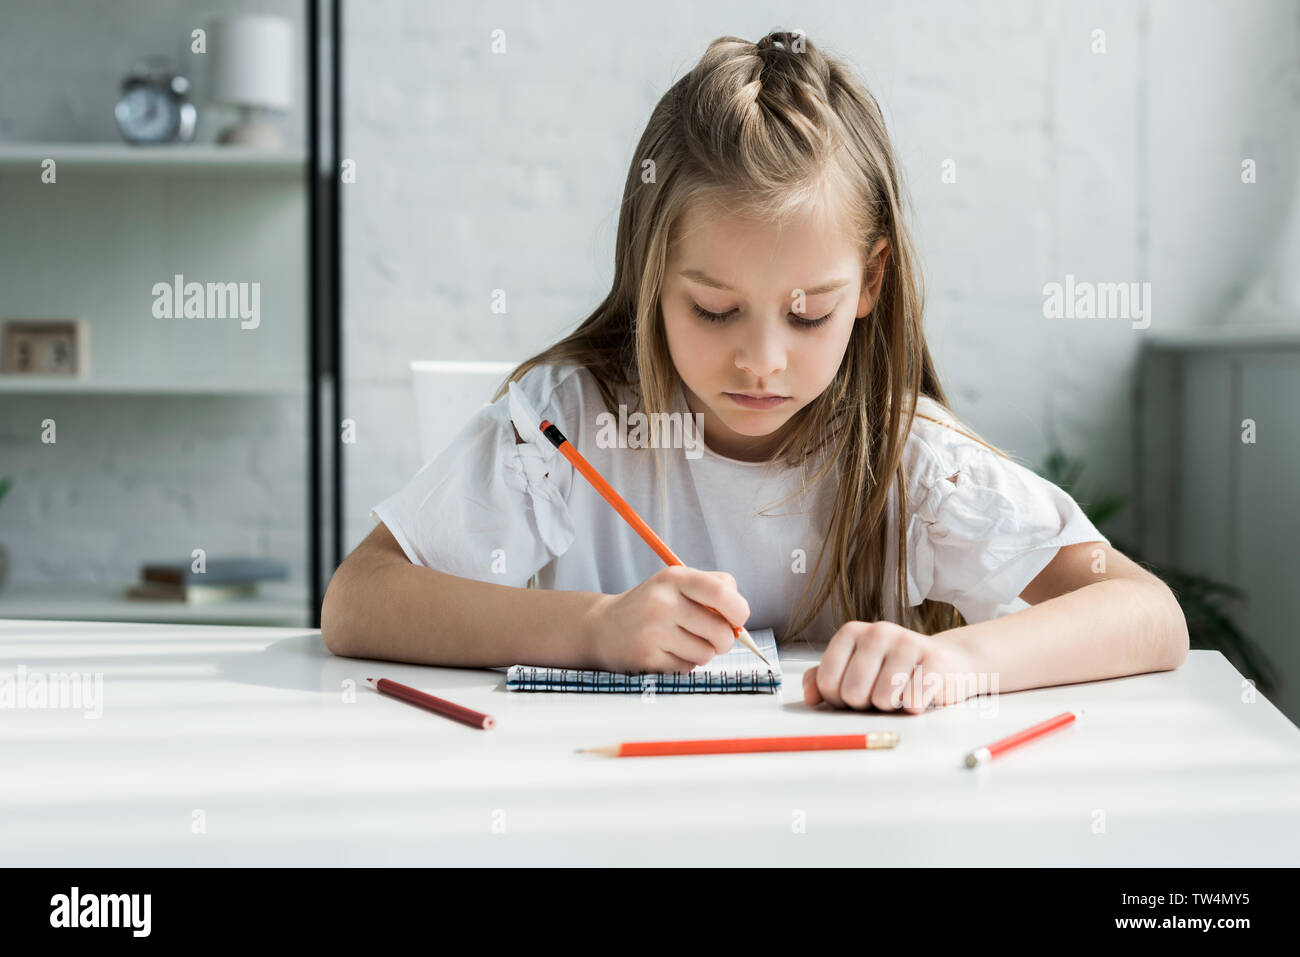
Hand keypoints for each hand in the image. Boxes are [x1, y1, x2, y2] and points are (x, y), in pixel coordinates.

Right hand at [582, 565, 749, 673]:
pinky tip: (668, 652)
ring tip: (684, 642)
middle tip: (715, 637)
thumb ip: (712, 590)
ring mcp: (653, 632)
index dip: (739, 610)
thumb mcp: (676, 584)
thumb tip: (740, 620)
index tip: (738, 618)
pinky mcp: (648, 658)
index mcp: (674, 578)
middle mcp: (663, 603)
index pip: (722, 592)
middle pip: (721, 632)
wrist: (602, 627)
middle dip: (725, 640)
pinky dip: (685, 664)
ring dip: (703, 653)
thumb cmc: (652, 605)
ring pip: (706, 654)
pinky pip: (687, 668)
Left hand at [802, 620, 979, 712]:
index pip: (827, 682)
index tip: (854, 692)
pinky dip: (914, 707)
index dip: (839, 700)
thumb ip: (823, 681)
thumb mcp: (853, 671)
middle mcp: (878, 631)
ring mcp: (908, 642)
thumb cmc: (891, 671)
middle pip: (852, 693)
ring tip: (900, 692)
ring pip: (882, 699)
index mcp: (851, 632)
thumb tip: (810, 698)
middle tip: (880, 694)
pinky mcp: (935, 660)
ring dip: (891, 707)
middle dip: (865, 705)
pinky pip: (912, 701)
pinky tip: (920, 693)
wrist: (944, 663)